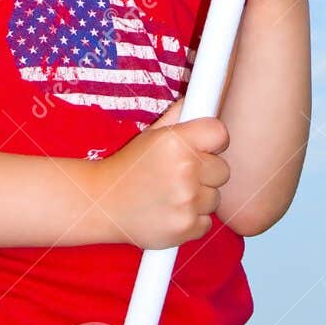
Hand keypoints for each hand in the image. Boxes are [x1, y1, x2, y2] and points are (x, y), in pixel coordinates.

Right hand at [95, 98, 230, 249]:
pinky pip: (207, 221)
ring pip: (216, 197)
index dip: (214, 140)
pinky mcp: (186, 227)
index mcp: (176, 142)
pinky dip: (193, 219)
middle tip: (182, 173)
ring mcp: (187, 202)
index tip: (206, 146)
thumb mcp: (151, 134)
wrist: (102, 204)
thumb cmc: (128, 168)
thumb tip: (203, 96)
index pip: (220, 134)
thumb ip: (180, 115)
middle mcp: (185, 171)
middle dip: (206, 171)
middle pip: (223, 169)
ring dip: (200, 197)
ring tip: (173, 193)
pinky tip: (172, 211)